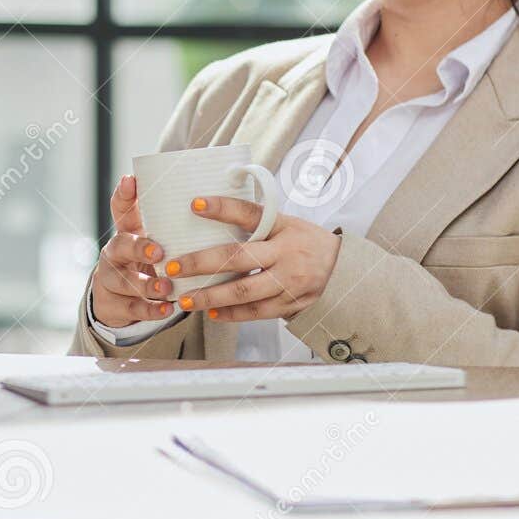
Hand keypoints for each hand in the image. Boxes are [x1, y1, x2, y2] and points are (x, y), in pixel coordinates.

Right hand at [89, 174, 179, 326]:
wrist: (123, 303)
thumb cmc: (151, 266)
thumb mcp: (159, 243)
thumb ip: (176, 228)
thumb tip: (216, 204)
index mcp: (128, 232)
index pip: (121, 208)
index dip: (124, 194)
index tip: (131, 180)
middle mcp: (115, 252)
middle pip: (120, 244)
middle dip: (139, 248)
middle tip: (158, 252)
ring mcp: (110, 278)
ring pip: (122, 279)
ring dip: (146, 284)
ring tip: (166, 288)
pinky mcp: (112, 303)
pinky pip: (130, 307)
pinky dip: (150, 310)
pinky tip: (167, 310)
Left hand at [162, 195, 341, 321]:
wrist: (345, 270)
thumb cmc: (304, 241)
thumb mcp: (285, 222)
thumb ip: (255, 221)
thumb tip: (206, 211)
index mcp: (283, 227)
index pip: (250, 214)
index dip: (223, 208)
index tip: (195, 204)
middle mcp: (287, 254)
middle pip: (239, 258)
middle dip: (201, 263)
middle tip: (172, 267)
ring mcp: (290, 282)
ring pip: (245, 292)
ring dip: (211, 296)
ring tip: (186, 299)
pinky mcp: (292, 304)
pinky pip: (257, 313)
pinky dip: (232, 314)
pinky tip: (211, 312)